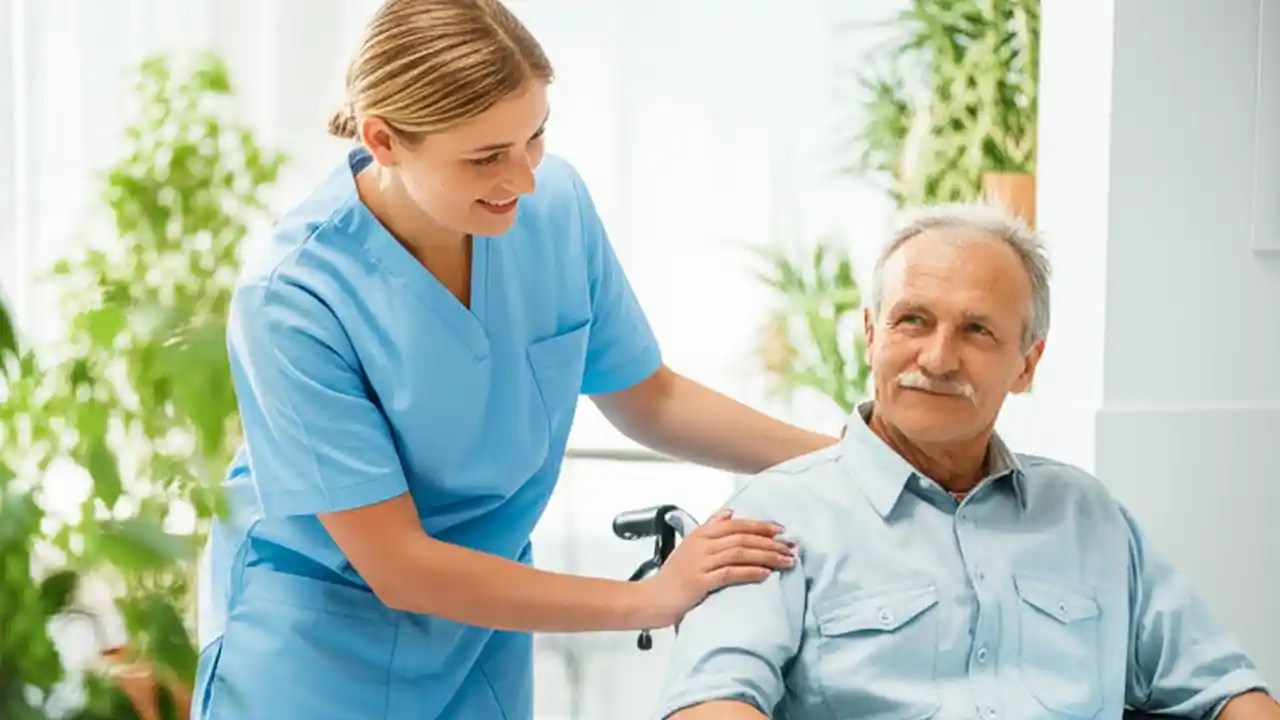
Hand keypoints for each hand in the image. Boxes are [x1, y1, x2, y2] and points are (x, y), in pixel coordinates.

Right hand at [641, 509, 795, 625]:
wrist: (654, 598)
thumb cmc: (674, 575)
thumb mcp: (690, 546)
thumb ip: (710, 527)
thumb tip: (729, 513)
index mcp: (701, 534)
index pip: (736, 525)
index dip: (760, 526)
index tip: (780, 531)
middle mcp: (702, 545)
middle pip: (742, 538)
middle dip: (770, 542)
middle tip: (790, 547)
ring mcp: (701, 563)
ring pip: (740, 553)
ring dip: (766, 556)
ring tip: (785, 561)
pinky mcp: (701, 581)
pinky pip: (731, 573)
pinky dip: (750, 572)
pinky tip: (765, 574)